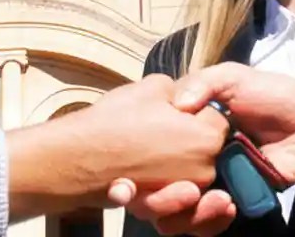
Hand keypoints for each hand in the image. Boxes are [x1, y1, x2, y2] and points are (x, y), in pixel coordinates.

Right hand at [80, 74, 229, 190]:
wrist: (78, 155)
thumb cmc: (116, 120)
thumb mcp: (153, 85)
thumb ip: (180, 89)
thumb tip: (185, 98)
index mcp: (205, 137)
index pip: (215, 119)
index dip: (197, 109)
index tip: (178, 106)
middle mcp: (203, 170)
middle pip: (207, 150)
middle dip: (190, 138)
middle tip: (162, 125)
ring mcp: (184, 194)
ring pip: (193, 176)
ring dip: (181, 163)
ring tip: (158, 149)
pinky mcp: (164, 209)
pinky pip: (177, 203)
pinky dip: (173, 195)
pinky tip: (160, 179)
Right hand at [113, 63, 294, 234]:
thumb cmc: (271, 94)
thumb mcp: (232, 77)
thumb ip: (202, 82)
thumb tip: (177, 104)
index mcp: (187, 131)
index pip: (151, 152)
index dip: (134, 168)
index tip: (124, 177)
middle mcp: (193, 161)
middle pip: (158, 190)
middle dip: (153, 200)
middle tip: (158, 195)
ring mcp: (213, 182)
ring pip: (181, 212)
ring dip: (182, 214)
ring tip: (197, 199)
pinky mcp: (236, 198)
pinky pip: (211, 220)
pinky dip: (210, 219)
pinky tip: (224, 203)